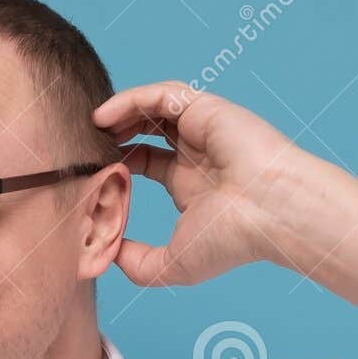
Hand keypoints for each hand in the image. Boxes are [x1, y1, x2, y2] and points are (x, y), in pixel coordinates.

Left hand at [92, 82, 310, 286]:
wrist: (272, 214)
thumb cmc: (232, 239)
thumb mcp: (174, 263)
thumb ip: (139, 263)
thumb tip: (109, 255)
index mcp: (190, 184)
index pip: (146, 162)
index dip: (116, 162)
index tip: (89, 171)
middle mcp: (196, 153)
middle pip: (146, 130)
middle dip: (114, 133)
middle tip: (85, 142)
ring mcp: (202, 129)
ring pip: (152, 108)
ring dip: (119, 113)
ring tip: (91, 125)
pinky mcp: (206, 109)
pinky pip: (161, 95)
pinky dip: (131, 99)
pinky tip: (105, 115)